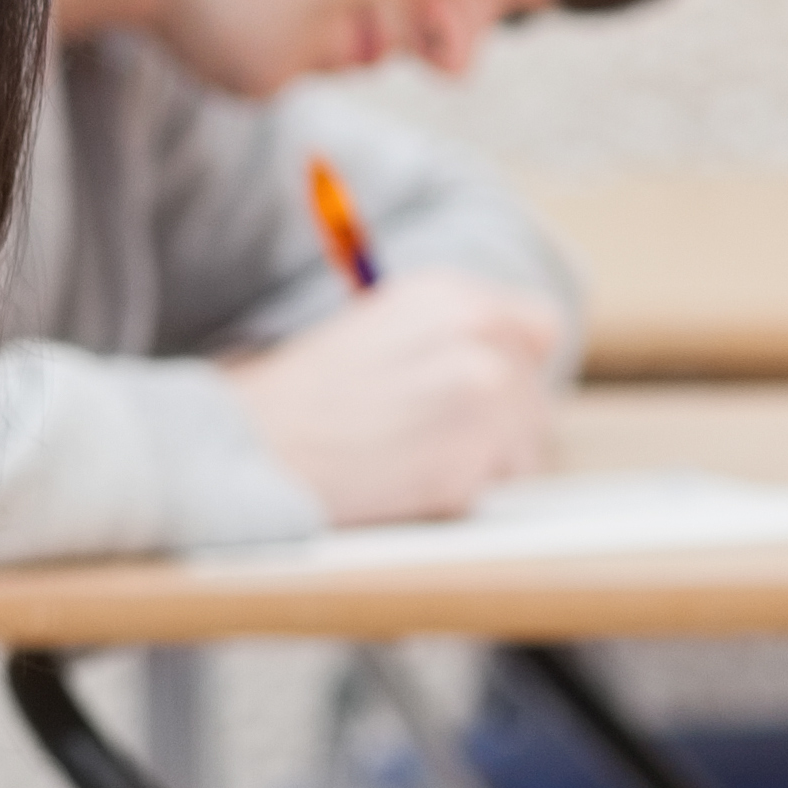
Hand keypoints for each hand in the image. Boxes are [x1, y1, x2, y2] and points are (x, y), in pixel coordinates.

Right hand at [221, 274, 563, 525]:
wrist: (250, 444)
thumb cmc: (295, 393)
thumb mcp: (377, 328)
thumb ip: (449, 336)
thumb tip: (505, 368)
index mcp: (451, 295)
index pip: (538, 328)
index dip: (513, 362)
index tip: (486, 386)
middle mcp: (479, 337)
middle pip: (533, 394)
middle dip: (498, 421)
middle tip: (433, 436)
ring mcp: (480, 403)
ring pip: (522, 446)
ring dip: (481, 460)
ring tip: (410, 457)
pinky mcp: (469, 465)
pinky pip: (488, 487)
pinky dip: (454, 493)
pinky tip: (400, 478)